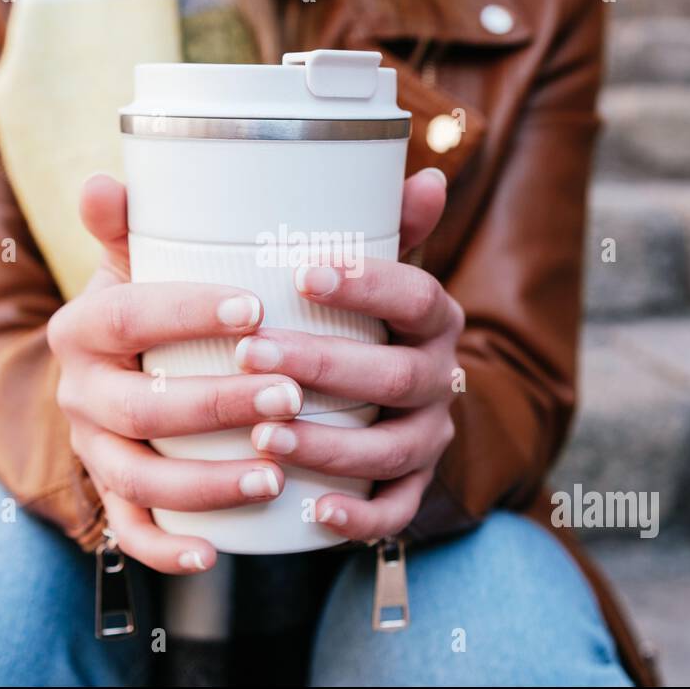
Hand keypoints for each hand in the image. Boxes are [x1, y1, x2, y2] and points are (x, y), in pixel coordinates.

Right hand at [47, 174, 303, 574]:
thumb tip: (118, 168)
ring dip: (203, 483)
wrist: (124, 359)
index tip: (256, 309)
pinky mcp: (112, 494)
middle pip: (137, 406)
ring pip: (134, 478)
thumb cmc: (159, 299)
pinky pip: (128, 533)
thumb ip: (166, 209)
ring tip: (272, 475)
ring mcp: (93, 449)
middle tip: (287, 393)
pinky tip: (215, 554)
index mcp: (86, 322)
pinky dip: (166, 549)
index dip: (185, 312)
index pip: (126, 313)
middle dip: (214, 404)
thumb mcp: (157, 252)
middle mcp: (79, 389)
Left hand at [240, 166, 462, 541]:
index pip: (419, 295)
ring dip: (329, 446)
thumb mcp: (351, 271)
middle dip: (323, 367)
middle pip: (393, 377)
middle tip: (252, 355)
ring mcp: (429, 437)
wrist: (388, 403)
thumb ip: (361, 220)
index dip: (370, 284)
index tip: (304, 273)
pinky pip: (396, 512)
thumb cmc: (349, 322)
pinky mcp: (412, 488)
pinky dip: (359, 517)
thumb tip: (421, 171)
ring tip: (264, 436)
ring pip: (392, 450)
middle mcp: (437, 376)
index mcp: (430, 317)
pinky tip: (312, 513)